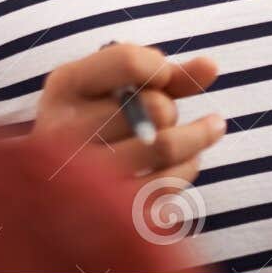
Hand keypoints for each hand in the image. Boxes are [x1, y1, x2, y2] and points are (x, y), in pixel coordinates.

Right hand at [30, 42, 223, 185]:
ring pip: (166, 146)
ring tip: (210, 128)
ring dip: (197, 135)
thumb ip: (163, 74)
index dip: (158, 66)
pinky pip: (169, 183)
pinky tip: (188, 160)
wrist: (59, 189)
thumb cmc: (96, 123)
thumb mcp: (113, 88)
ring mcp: (84, 177)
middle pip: (155, 107)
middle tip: (166, 114)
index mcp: (64, 88)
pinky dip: (189, 167)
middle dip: (171, 107)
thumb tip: (212, 67)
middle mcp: (65, 131)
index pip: (128, 60)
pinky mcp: (109, 211)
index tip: (163, 77)